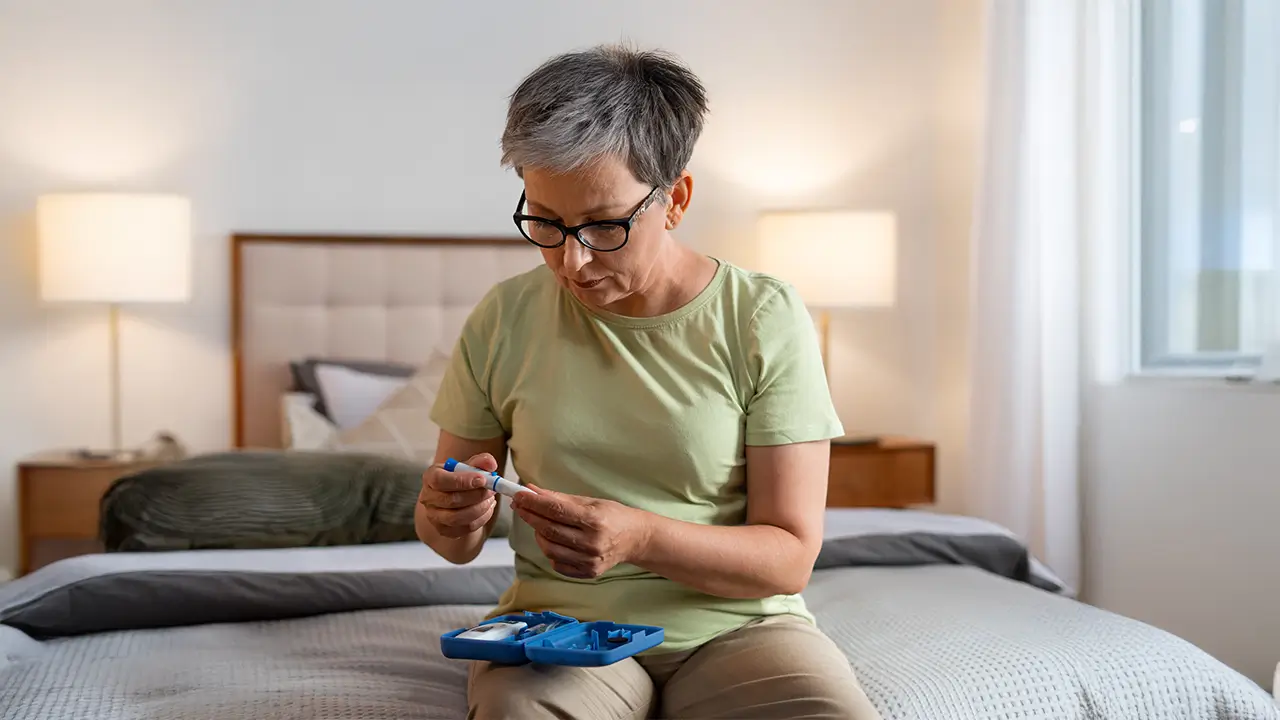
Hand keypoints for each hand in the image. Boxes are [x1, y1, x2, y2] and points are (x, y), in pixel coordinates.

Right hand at [419, 453, 497, 537]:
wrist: (455, 496)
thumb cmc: (460, 479)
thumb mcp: (469, 466)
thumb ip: (481, 462)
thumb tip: (490, 464)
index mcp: (430, 477)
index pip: (440, 480)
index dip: (462, 481)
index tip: (482, 479)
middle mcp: (428, 498)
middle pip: (451, 500)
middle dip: (476, 495)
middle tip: (492, 490)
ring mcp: (434, 516)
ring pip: (457, 518)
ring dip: (480, 508)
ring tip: (490, 499)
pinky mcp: (444, 530)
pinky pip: (465, 528)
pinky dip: (481, 519)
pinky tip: (487, 509)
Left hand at [511, 484, 650, 578]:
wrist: (636, 539)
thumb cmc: (613, 516)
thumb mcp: (589, 501)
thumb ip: (559, 498)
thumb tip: (532, 491)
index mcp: (594, 520)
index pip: (556, 510)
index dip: (534, 502)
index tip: (519, 495)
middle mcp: (592, 542)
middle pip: (549, 530)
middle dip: (530, 515)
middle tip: (520, 506)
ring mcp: (589, 560)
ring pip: (549, 549)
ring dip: (538, 534)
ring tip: (539, 524)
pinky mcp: (588, 573)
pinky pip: (558, 564)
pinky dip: (550, 551)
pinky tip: (554, 540)